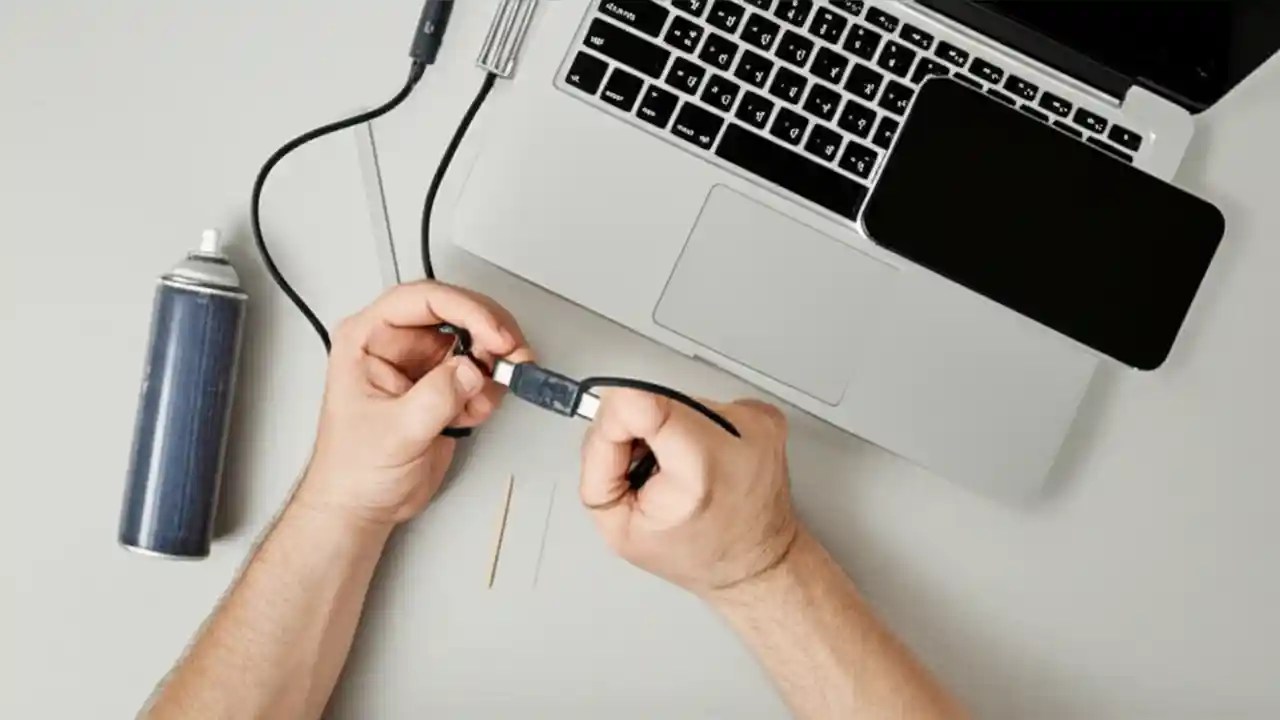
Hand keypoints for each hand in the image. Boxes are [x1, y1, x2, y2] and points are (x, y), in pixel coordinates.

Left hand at [297, 281, 532, 527]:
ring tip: (492, 391)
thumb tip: (471, 370)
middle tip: (511, 355)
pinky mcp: (443, 387)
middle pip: (456, 313)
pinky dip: (489, 390)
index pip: (423, 300)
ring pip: (474, 340)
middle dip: (490, 333)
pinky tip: (474, 412)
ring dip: (495, 363)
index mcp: (367, 338)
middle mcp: (396, 344)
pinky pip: (480, 372)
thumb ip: (436, 397)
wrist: (362, 506)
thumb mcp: (395, 432)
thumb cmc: (352, 470)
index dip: (466, 310)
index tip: (495, 335)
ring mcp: (422, 365)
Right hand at [579, 390, 799, 594]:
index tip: (623, 447)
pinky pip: (707, 407)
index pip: (639, 402)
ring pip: (679, 401)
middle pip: (656, 399)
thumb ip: (598, 466)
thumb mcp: (619, 530)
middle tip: (653, 471)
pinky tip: (706, 461)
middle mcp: (735, 438)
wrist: (755, 562)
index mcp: (697, 473)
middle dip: (641, 430)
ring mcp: (754, 423)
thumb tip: (607, 413)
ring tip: (682, 470)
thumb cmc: (696, 554)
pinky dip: (696, 431)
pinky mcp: (763, 415)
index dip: (616, 421)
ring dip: (669, 430)